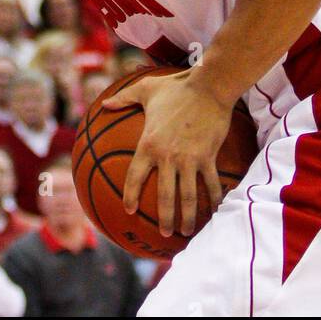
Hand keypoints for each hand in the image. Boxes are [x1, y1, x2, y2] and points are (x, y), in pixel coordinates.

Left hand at [102, 69, 229, 236]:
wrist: (208, 86)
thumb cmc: (176, 87)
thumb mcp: (145, 89)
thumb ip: (123, 98)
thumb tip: (104, 104)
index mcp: (149, 143)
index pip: (135, 176)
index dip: (131, 195)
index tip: (129, 210)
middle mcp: (168, 156)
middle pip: (165, 195)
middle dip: (164, 217)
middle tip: (163, 233)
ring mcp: (189, 159)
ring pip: (188, 196)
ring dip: (188, 217)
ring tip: (186, 231)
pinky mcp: (208, 157)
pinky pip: (211, 183)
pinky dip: (214, 199)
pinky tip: (216, 211)